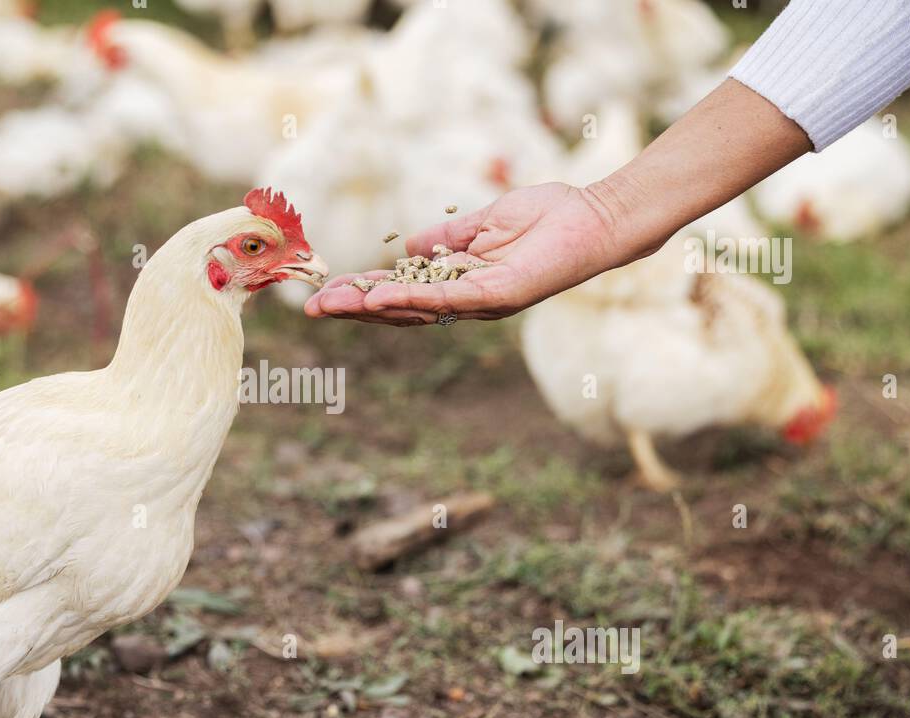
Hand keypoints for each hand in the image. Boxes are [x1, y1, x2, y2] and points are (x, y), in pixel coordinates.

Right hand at [304, 182, 628, 325]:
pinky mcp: (498, 295)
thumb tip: (406, 250)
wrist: (595, 217)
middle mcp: (468, 300)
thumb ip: (446, 237)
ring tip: (334, 305)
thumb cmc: (549, 215)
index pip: (404, 292)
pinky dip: (412, 299)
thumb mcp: (484, 222)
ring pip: (416, 310)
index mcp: (463, 281)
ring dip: (372, 308)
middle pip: (402, 310)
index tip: (328, 290)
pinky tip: (379, 296)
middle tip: (314, 307)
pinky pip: (447, 300)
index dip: (365, 293)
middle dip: (356, 309)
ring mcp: (482, 301)